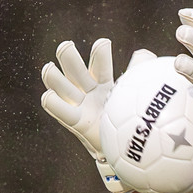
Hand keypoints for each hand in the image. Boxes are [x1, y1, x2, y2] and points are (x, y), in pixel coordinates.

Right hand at [40, 38, 135, 192]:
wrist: (123, 148)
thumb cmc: (127, 118)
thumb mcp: (134, 94)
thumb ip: (139, 72)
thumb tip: (145, 53)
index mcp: (102, 80)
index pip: (100, 64)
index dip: (100, 53)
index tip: (104, 44)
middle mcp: (86, 89)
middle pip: (73, 68)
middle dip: (67, 56)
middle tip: (66, 47)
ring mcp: (78, 104)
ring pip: (61, 86)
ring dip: (52, 77)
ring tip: (48, 68)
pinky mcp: (75, 122)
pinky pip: (61, 112)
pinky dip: (53, 104)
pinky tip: (47, 96)